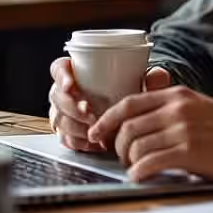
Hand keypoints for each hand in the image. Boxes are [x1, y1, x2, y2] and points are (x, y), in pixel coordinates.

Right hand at [48, 59, 170, 151]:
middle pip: (56, 96)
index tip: (71, 86)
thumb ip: (153, 77)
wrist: (133, 113)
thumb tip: (156, 75)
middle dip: (71, 106)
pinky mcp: (68, 131)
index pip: (59, 68)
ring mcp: (64, 112)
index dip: (61, 77)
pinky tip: (92, 144)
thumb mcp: (145, 81)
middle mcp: (66, 91)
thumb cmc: (133, 90)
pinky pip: (64, 138)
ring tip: (93, 130)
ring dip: (74, 126)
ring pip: (58, 119)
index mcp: (77, 71)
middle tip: (89, 113)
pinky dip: (77, 142)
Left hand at [87, 85, 212, 183]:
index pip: (128, 103)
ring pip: (135, 146)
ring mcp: (183, 130)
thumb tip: (139, 125)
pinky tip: (142, 177)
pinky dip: (140, 172)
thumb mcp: (198, 107)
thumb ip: (170, 110)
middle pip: (127, 127)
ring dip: (129, 161)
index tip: (97, 133)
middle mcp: (176, 109)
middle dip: (118, 146)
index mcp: (177, 96)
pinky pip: (150, 162)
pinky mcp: (189, 152)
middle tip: (124, 158)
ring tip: (137, 168)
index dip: (107, 120)